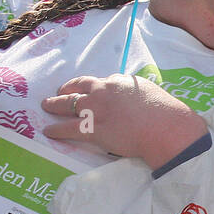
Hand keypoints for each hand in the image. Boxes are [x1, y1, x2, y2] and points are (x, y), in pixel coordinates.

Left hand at [40, 74, 206, 165]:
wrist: (165, 128)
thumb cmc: (166, 112)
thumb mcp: (151, 93)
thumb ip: (138, 93)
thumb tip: (136, 99)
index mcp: (120, 81)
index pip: (101, 81)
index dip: (93, 86)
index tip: (90, 89)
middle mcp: (103, 91)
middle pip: (79, 87)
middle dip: (67, 88)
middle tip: (60, 90)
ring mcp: (95, 109)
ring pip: (68, 104)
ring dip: (55, 104)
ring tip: (47, 105)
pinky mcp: (92, 128)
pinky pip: (68, 128)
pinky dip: (56, 130)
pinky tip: (48, 131)